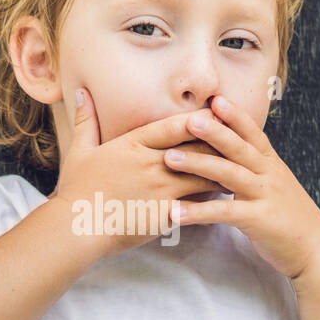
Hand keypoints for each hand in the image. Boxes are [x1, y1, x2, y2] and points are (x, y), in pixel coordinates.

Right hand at [48, 87, 228, 258]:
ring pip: (202, 176)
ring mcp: (160, 189)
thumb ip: (87, 120)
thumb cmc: (76, 190)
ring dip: (224, 173)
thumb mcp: (80, 151)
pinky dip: (213, 201)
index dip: (199, 120)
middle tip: (241, 141)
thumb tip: (82, 91)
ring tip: (243, 171)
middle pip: (196, 148)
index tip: (218, 116)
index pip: (174, 125)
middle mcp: (151, 163)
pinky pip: (197, 205)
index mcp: (133, 144)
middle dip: (220, 144)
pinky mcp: (164, 214)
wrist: (76, 228)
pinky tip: (228, 201)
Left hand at [161, 95, 319, 281]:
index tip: (216, 99)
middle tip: (188, 119)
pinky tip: (175, 213)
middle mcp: (270, 175)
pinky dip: (198, 212)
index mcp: (272, 164)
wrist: (317, 250)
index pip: (253, 134)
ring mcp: (265, 196)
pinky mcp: (259, 220)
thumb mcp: (275, 186)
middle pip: (239, 148)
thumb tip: (230, 156)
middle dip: (213, 131)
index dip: (235, 116)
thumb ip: (255, 170)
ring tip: (169, 158)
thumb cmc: (290, 219)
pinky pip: (224, 212)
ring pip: (229, 174)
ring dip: (197, 164)